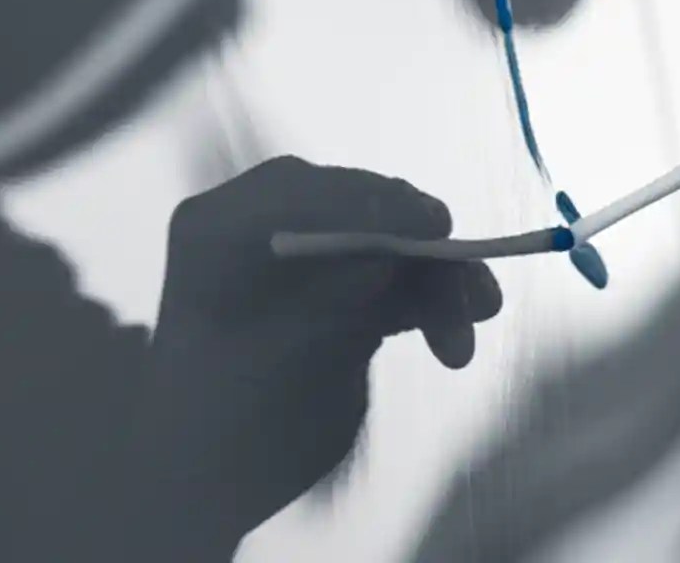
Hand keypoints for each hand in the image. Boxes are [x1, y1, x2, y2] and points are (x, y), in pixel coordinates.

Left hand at [139, 156, 501, 558]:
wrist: (210, 490)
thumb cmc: (226, 421)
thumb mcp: (286, 346)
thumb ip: (343, 281)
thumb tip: (408, 230)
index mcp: (222, 226)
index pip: (308, 189)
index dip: (375, 204)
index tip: (435, 227)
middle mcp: (261, 233)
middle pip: (361, 216)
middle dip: (419, 253)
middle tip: (468, 290)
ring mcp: (302, 268)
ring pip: (389, 254)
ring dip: (436, 289)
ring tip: (462, 346)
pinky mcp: (337, 301)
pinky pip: (394, 286)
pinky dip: (429, 306)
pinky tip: (455, 341)